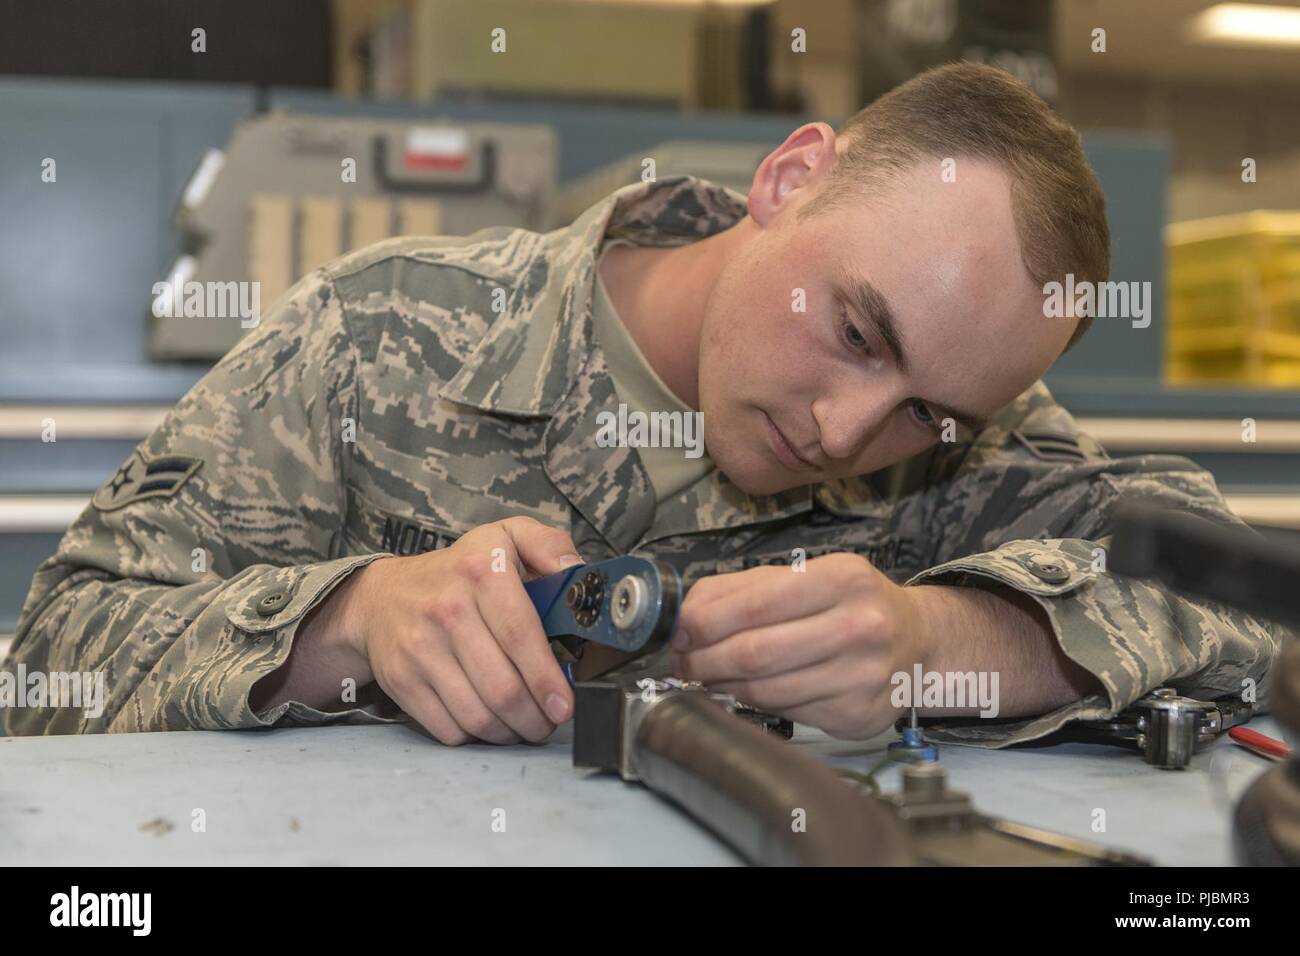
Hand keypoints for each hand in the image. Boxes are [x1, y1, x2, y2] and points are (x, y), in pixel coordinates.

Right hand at [340, 517, 583, 744]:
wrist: (382, 595)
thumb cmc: (459, 572)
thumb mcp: (506, 536)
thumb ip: (549, 546)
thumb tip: (579, 574)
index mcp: (480, 571)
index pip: (520, 636)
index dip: (546, 679)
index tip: (564, 705)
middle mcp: (447, 609)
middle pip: (502, 688)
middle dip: (535, 718)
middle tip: (549, 721)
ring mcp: (419, 648)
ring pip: (477, 716)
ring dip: (509, 732)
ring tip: (524, 724)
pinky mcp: (400, 679)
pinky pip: (448, 728)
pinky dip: (475, 735)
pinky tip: (488, 720)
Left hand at [669, 552, 930, 738]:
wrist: (917, 640)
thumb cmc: (849, 602)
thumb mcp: (804, 576)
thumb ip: (739, 589)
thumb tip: (684, 617)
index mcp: (842, 579)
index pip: (754, 607)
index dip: (705, 623)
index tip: (679, 631)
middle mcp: (859, 627)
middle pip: (754, 654)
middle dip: (704, 660)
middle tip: (683, 660)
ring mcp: (862, 677)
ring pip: (766, 691)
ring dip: (723, 686)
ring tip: (708, 675)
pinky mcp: (858, 716)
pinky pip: (788, 714)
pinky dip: (757, 704)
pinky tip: (749, 691)